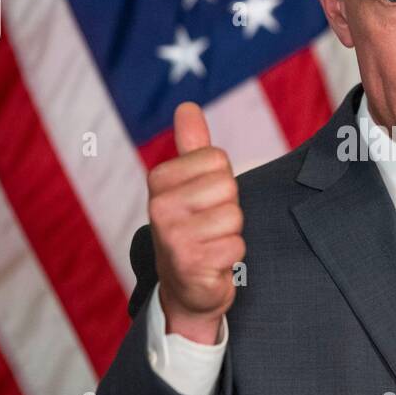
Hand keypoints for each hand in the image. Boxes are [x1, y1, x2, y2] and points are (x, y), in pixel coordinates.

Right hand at [147, 102, 244, 343]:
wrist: (185, 288)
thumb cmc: (193, 228)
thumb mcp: (190, 184)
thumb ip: (192, 146)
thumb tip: (188, 106)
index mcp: (159, 180)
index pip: (217, 158)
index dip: (221, 181)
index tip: (204, 201)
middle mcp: (159, 207)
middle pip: (228, 186)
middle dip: (228, 208)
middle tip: (209, 226)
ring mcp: (173, 237)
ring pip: (234, 217)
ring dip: (230, 235)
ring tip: (211, 244)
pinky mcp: (190, 264)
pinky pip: (236, 246)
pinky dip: (232, 258)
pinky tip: (213, 264)